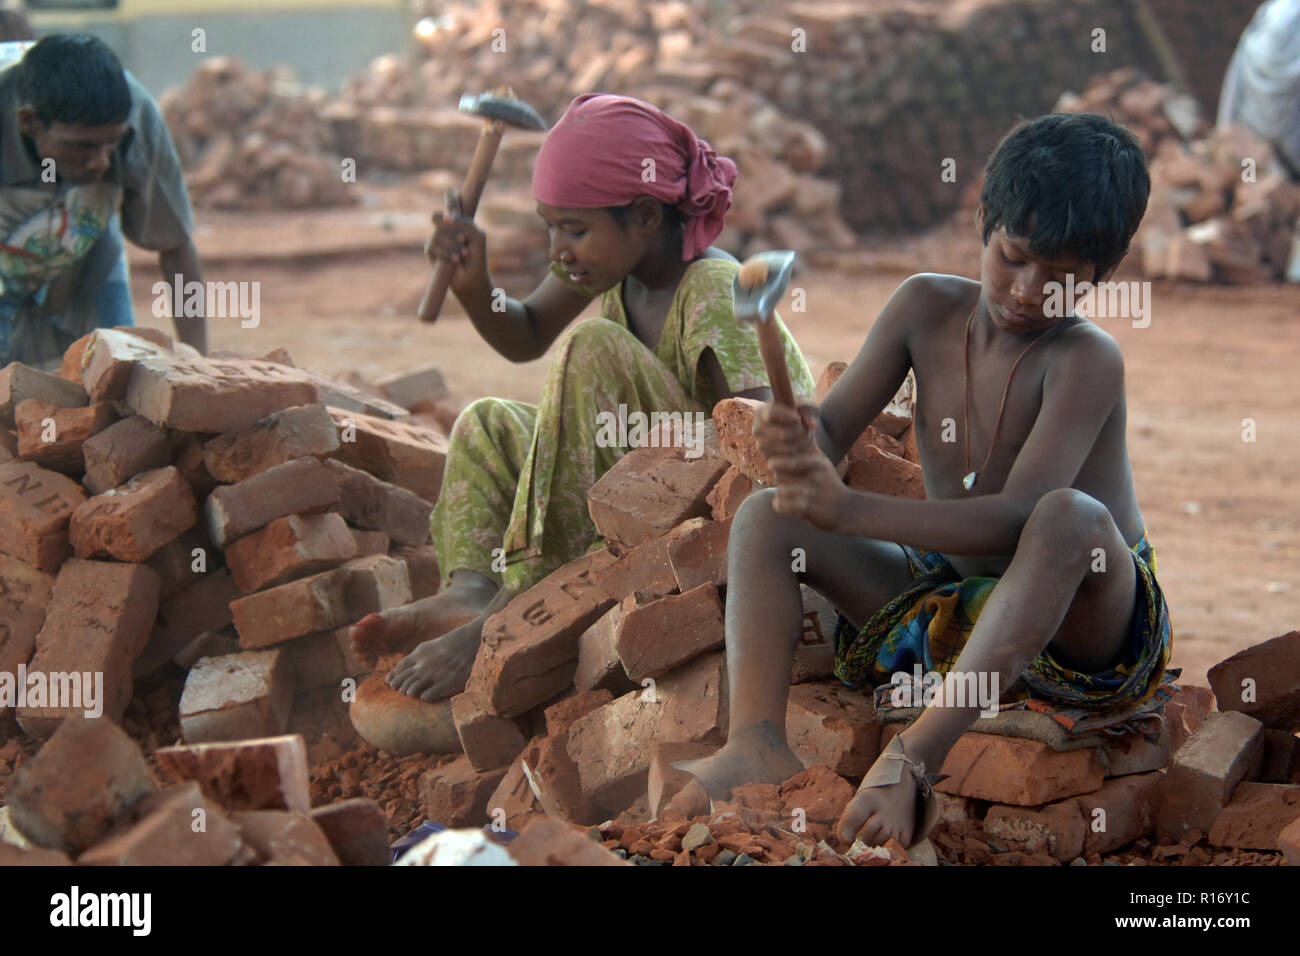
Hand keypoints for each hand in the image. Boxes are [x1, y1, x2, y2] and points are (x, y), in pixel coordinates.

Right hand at [425, 188, 487, 294]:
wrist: (472, 279)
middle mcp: (445, 225)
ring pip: (437, 233)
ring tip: (463, 254)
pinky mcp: (430, 250)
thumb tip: (446, 217)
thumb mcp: (477, 237)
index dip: (451, 199)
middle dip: (451, 229)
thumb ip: (465, 223)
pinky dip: (446, 253)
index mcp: (458, 217)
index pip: (451, 197)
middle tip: (464, 239)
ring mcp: (436, 236)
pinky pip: (432, 246)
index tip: (454, 213)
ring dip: (453, 245)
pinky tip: (455, 260)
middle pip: (437, 215)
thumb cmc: (477, 256)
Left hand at [754, 403, 849, 530]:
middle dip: (778, 477)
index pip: (787, 455)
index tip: (777, 466)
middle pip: (779, 471)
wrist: (846, 509)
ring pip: (780, 488)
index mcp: (816, 461)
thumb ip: (809, 447)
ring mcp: (812, 491)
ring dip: (780, 493)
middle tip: (784, 482)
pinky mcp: (808, 508)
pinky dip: (780, 506)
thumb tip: (800, 426)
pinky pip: (781, 504)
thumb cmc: (828, 484)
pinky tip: (784, 505)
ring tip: (785, 495)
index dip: (778, 460)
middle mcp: (815, 474)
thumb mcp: (822, 462)